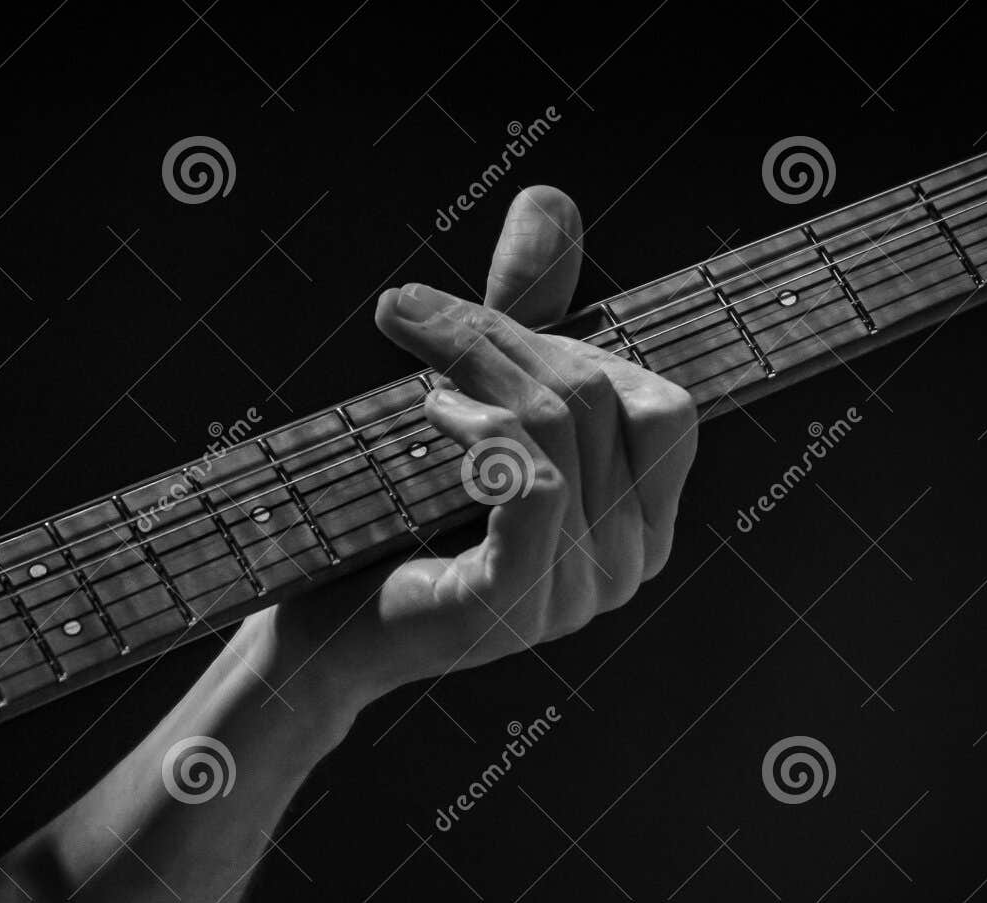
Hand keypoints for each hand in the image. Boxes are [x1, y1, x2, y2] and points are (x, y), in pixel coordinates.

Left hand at [241, 186, 698, 709]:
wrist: (323, 624)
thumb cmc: (401, 517)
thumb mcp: (474, 401)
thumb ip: (526, 309)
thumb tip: (547, 193)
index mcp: (642, 524)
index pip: (664, 405)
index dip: (577, 347)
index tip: (476, 324)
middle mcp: (629, 566)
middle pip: (603, 396)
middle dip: (502, 337)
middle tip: (410, 317)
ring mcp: (578, 594)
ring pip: (560, 425)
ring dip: (474, 368)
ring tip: (413, 370)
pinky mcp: (516, 603)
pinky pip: (532, 481)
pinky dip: (479, 430)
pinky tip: (429, 420)